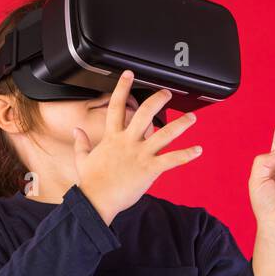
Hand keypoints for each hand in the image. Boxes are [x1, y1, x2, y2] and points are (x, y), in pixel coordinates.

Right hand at [72, 70, 202, 224]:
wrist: (96, 201)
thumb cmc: (90, 182)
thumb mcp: (82, 158)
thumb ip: (81, 142)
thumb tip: (76, 130)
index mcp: (112, 137)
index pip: (117, 106)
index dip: (122, 87)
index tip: (129, 74)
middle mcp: (128, 142)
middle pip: (145, 113)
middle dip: (157, 99)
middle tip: (166, 93)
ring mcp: (140, 155)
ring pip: (165, 134)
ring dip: (181, 124)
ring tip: (191, 118)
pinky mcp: (150, 169)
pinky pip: (172, 160)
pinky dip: (187, 155)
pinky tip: (198, 150)